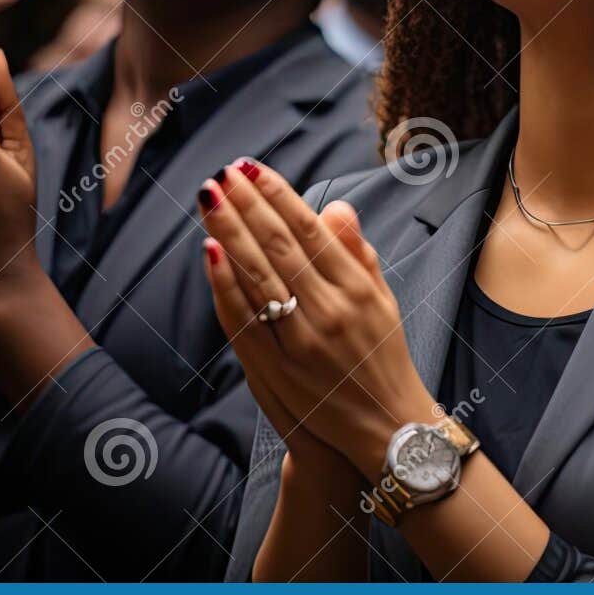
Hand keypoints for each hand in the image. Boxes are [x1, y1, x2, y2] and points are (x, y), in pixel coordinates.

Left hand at [200, 160, 431, 480]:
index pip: (310, 229)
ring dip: (229, 232)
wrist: (384, 426)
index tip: (251, 168)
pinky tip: (211, 252)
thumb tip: (337, 206)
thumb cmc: (383, 356)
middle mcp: (331, 310)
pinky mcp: (279, 368)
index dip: (277, 195)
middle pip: (279, 246)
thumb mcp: (383, 299)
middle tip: (221, 174)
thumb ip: (357, 252)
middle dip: (246, 205)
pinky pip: (244, 318)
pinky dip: (225, 283)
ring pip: (258, 275)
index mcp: (358, 288)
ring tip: (209, 199)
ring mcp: (303, 340)